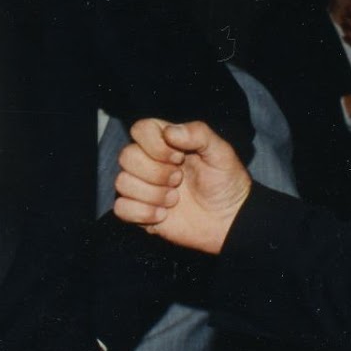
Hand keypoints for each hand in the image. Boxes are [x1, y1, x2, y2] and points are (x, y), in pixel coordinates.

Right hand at [113, 118, 251, 254]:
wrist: (229, 221)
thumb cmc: (226, 183)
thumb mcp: (221, 152)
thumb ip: (198, 133)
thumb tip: (169, 132)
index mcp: (165, 142)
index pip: (140, 129)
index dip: (155, 144)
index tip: (178, 157)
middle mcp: (149, 162)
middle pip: (126, 156)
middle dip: (156, 172)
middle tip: (179, 180)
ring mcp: (142, 187)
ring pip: (122, 183)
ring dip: (152, 194)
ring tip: (175, 199)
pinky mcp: (139, 211)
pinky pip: (121, 208)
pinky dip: (143, 213)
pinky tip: (164, 215)